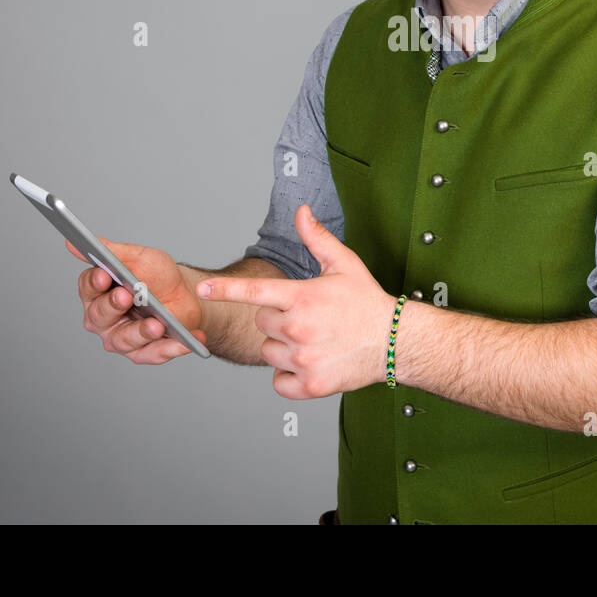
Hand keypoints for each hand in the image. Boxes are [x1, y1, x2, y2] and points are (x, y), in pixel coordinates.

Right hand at [71, 236, 207, 364]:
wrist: (183, 293)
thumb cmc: (156, 275)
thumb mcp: (136, 257)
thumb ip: (109, 251)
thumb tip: (73, 243)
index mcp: (97, 293)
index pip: (88, 288)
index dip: (95, 282)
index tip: (104, 275)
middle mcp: (103, 319)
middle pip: (99, 316)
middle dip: (113, 306)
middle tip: (127, 295)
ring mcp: (120, 338)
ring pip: (123, 340)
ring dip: (141, 332)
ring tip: (157, 324)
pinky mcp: (142, 353)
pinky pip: (153, 354)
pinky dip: (170, 348)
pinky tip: (185, 342)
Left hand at [194, 204, 397, 397]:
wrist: (394, 341)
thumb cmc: (366, 301)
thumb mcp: (343, 263)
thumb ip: (316, 238)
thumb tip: (300, 211)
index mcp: (302, 297)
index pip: (253, 292)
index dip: (224, 289)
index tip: (202, 289)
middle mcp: (299, 328)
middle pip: (261, 323)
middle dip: (278, 319)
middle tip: (308, 318)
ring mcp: (303, 359)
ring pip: (268, 353)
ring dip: (283, 348)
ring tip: (313, 340)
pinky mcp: (310, 385)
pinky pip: (278, 382)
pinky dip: (288, 376)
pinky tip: (309, 363)